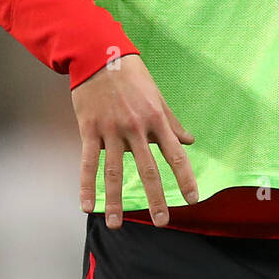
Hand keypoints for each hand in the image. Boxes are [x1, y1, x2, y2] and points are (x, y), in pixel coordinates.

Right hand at [71, 55, 198, 229]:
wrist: (98, 55)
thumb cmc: (131, 74)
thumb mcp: (157, 95)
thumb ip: (172, 122)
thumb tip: (190, 141)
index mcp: (156, 119)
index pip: (175, 155)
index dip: (185, 178)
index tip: (193, 199)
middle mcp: (136, 128)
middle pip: (148, 170)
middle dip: (156, 198)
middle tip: (162, 222)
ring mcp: (111, 130)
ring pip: (115, 172)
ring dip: (115, 201)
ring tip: (116, 224)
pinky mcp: (89, 129)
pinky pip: (88, 163)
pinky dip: (86, 185)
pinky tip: (86, 206)